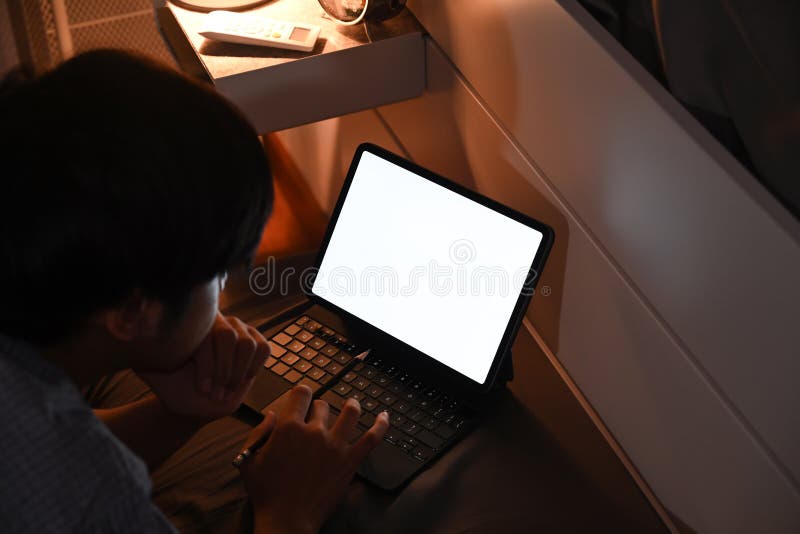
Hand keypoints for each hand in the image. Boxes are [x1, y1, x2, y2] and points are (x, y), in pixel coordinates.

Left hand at [137, 313, 269, 419]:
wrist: (192, 401)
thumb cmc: (172, 385)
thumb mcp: (152, 370)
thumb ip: (141, 352)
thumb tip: (125, 335)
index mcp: (193, 322)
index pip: (205, 336)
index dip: (207, 366)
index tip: (201, 390)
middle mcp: (218, 320)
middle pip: (229, 337)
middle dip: (222, 370)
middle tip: (213, 394)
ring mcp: (240, 329)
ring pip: (247, 343)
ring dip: (237, 373)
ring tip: (224, 391)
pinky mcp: (257, 342)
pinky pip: (263, 348)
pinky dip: (254, 366)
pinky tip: (240, 380)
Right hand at [239, 385, 389, 533]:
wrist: (286, 520)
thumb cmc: (266, 493)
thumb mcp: (250, 459)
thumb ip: (259, 432)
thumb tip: (272, 415)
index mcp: (289, 428)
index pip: (301, 394)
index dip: (302, 393)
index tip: (302, 396)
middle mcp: (314, 431)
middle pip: (322, 406)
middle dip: (319, 408)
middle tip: (317, 416)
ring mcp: (335, 445)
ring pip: (350, 413)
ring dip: (351, 405)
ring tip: (352, 403)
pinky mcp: (350, 461)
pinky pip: (372, 438)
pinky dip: (381, 424)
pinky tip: (384, 416)